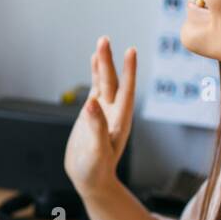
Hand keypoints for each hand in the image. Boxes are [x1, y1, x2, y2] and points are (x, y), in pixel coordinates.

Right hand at [63, 38, 135, 199]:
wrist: (90, 180)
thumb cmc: (95, 170)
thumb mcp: (96, 151)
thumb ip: (96, 127)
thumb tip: (91, 102)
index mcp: (120, 121)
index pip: (127, 91)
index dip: (129, 72)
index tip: (130, 51)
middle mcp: (115, 112)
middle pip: (113, 82)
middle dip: (109, 61)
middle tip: (104, 40)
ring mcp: (104, 111)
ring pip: (104, 82)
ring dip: (103, 63)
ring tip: (102, 42)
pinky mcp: (93, 113)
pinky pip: (95, 88)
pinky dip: (95, 73)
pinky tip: (94, 60)